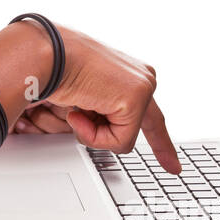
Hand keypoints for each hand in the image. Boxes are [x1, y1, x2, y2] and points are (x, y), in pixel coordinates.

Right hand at [24, 23, 179, 174]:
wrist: (47, 54)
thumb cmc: (55, 68)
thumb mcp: (83, 95)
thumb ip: (100, 112)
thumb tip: (101, 130)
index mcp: (131, 75)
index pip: (151, 114)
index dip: (160, 141)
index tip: (172, 165)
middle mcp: (142, 78)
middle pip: (140, 129)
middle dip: (115, 138)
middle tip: (156, 163)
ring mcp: (143, 87)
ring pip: (123, 139)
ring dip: (93, 133)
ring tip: (76, 109)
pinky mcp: (136, 99)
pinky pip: (118, 141)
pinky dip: (94, 135)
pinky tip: (80, 111)